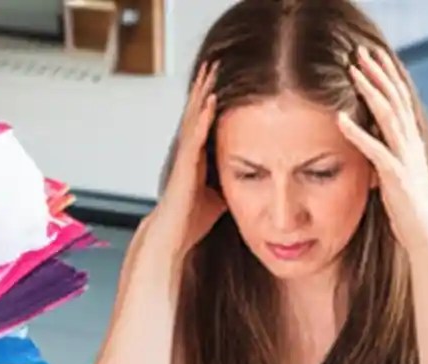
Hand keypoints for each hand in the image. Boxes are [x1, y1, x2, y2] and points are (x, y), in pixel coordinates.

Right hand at [151, 61, 226, 255]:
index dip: (213, 99)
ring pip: (194, 119)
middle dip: (206, 88)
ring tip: (211, 72)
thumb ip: (232, 185)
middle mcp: (189, 153)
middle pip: (198, 112)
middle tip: (214, 62)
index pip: (206, 121)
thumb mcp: (219, 196)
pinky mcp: (185, 167)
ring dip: (203, 95)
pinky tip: (211, 103)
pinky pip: (195, 138)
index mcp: (198, 157)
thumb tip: (255, 183)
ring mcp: (185, 158)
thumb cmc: (191, 219)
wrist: (173, 236)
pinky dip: (203, 120)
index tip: (222, 78)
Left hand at [338, 46, 427, 250]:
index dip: (389, 78)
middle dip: (379, 75)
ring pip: (388, 117)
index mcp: (412, 146)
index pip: (401, 102)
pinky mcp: (396, 178)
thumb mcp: (399, 180)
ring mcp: (405, 161)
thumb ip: (387, 160)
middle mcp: (411, 147)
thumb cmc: (411, 215)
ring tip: (352, 72)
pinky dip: (357, 133)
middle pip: (395, 101)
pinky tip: (340, 119)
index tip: (375, 58)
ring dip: (369, 92)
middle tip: (361, 53)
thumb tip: (373, 149)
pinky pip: (375, 150)